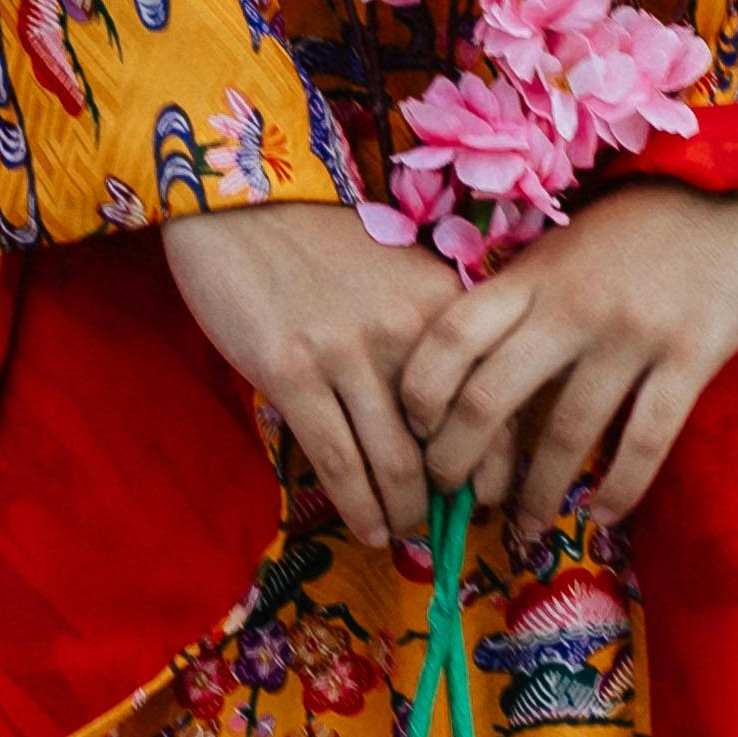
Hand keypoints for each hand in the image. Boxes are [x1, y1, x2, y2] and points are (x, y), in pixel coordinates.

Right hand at [162, 198, 467, 549]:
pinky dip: (359, 510)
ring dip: (405, 515)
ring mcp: (347, 353)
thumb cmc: (322, 243)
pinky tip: (368, 530)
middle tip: (441, 526)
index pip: (493, 403)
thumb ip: (429, 336)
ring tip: (404, 533)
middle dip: (447, 502)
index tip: (485, 495)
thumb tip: (449, 421)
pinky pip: (338, 462)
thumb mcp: (400, 275)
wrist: (242, 203)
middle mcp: (406, 331)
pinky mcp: (292, 371)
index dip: (494, 464)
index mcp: (443, 304)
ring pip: (395, 466)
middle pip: (447, 446)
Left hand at [397, 182, 737, 530]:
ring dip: (538, 491)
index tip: (413, 429)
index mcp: (535, 271)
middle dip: (460, 458)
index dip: (421, 389)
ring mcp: (633, 332)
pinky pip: (646, 440)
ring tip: (525, 525)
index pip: (452, 334)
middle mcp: (572, 304)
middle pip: (491, 395)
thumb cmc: (648, 212)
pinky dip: (620, 489)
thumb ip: (530, 294)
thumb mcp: (571, 242)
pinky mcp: (692, 355)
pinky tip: (605, 517)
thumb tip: (482, 369)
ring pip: (567, 433)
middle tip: (450, 497)